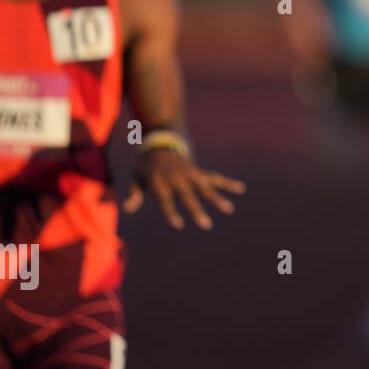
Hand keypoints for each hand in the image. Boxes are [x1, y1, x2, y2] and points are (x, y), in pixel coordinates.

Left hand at [122, 147, 245, 230]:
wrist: (160, 143)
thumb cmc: (146, 165)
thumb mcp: (136, 177)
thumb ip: (134, 194)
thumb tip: (127, 208)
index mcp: (159, 183)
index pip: (165, 201)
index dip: (171, 212)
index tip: (179, 224)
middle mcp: (176, 179)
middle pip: (188, 197)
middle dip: (197, 211)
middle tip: (206, 225)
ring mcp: (189, 174)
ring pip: (205, 187)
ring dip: (217, 198)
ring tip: (229, 209)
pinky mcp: (198, 171)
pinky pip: (214, 177)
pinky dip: (227, 182)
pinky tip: (240, 188)